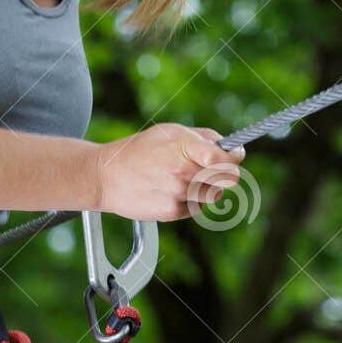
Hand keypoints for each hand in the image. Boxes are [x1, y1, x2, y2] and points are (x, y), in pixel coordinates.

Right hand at [94, 124, 246, 221]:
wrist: (106, 176)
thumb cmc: (139, 151)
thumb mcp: (169, 131)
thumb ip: (202, 137)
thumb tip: (227, 145)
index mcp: (184, 146)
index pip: (225, 158)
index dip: (235, 157)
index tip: (235, 155)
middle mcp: (183, 170)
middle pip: (226, 179)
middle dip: (223, 173)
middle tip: (212, 169)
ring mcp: (178, 192)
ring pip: (213, 195)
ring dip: (206, 189)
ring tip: (183, 180)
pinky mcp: (172, 211)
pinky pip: (195, 208)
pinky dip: (189, 201)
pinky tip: (170, 191)